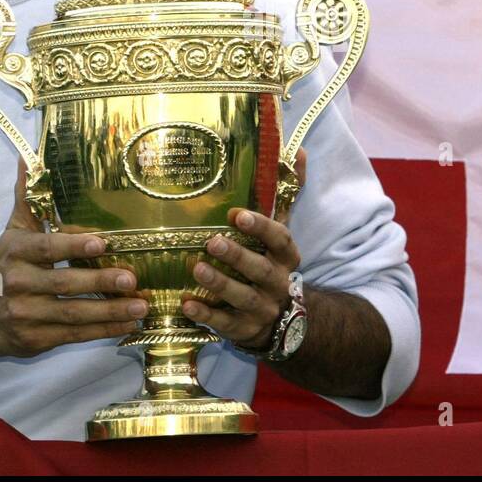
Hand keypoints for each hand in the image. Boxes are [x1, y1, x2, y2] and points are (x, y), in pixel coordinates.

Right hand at [0, 159, 147, 358]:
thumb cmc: (5, 267)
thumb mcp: (14, 232)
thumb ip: (27, 198)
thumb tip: (30, 158)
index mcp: (17, 253)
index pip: (47, 248)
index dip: (73, 246)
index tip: (102, 244)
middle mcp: (19, 284)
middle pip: (63, 284)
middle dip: (99, 283)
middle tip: (131, 278)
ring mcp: (27, 315)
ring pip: (73, 314)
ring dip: (109, 312)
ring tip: (140, 306)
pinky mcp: (37, 339)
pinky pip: (74, 335)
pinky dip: (102, 331)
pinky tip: (128, 324)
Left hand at [181, 148, 307, 350]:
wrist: (287, 321)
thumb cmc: (273, 265)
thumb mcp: (281, 234)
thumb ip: (286, 194)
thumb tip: (296, 151)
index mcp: (286, 256)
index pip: (280, 239)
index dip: (262, 228)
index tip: (238, 215)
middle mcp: (277, 282)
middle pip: (260, 269)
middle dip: (238, 256)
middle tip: (212, 241)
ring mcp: (262, 309)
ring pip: (243, 297)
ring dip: (220, 284)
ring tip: (197, 268)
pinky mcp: (244, 330)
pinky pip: (225, 324)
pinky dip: (206, 315)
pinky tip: (186, 304)